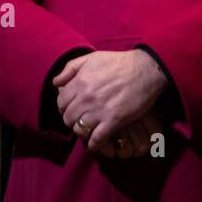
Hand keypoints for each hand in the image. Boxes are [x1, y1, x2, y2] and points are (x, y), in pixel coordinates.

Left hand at [53, 49, 167, 150]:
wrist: (145, 70)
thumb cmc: (119, 62)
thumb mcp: (92, 58)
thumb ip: (70, 68)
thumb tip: (56, 82)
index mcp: (80, 82)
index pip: (61, 102)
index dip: (64, 106)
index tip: (70, 108)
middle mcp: (86, 97)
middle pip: (68, 118)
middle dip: (71, 120)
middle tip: (78, 119)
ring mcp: (99, 110)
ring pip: (79, 129)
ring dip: (81, 132)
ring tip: (86, 130)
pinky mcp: (113, 121)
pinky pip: (97, 139)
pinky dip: (93, 144)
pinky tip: (95, 143)